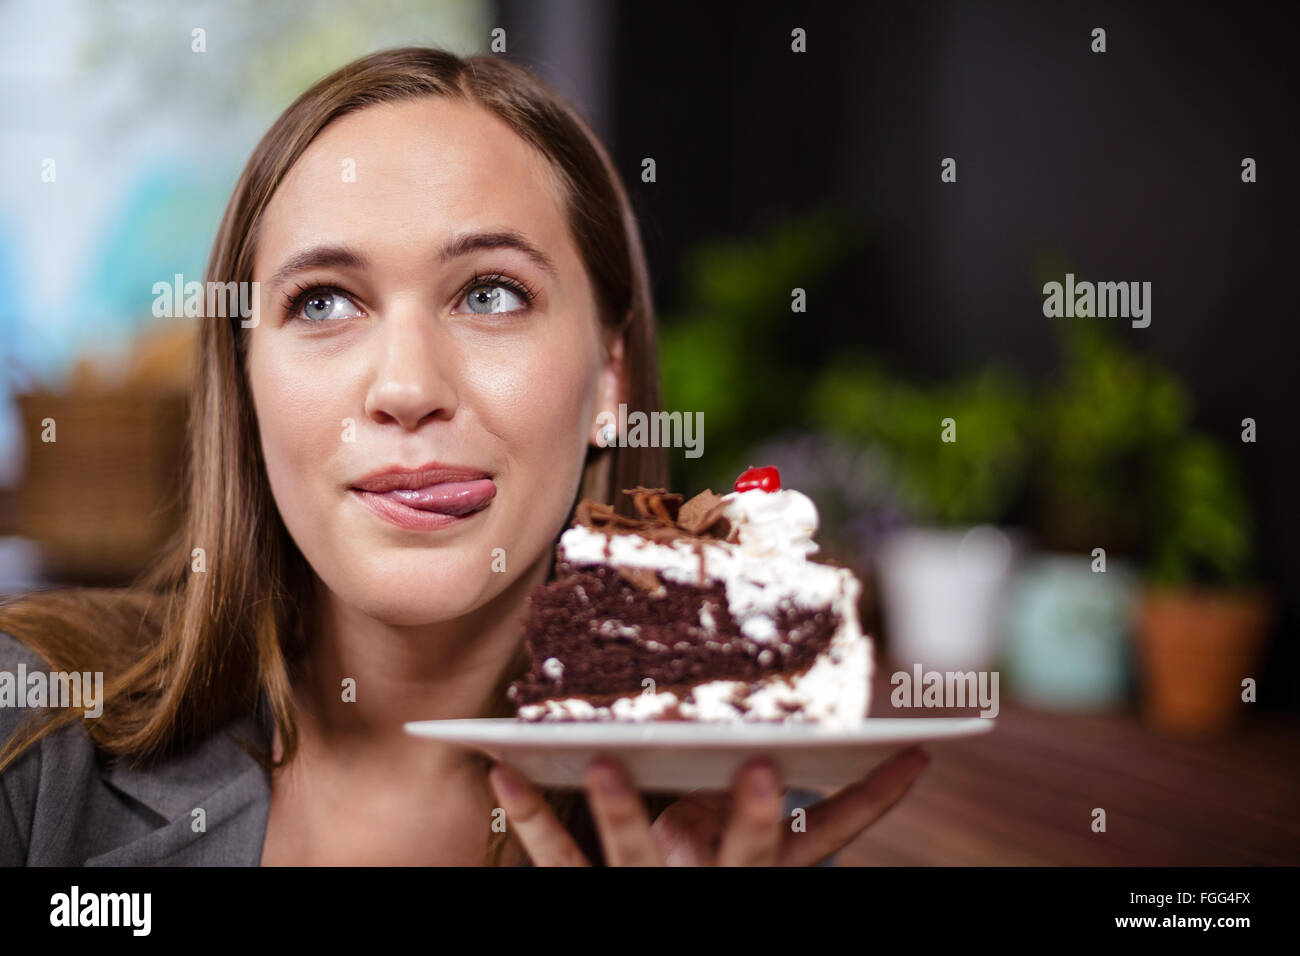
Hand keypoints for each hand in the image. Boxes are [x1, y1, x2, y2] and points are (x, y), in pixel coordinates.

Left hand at [487, 744, 929, 865]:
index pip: (837, 834)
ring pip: (637, 861)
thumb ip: (758, 810)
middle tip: (764, 770)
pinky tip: (499, 765)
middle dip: (757, 818)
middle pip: (747, 855)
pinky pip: (556, 863)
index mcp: (766, 872)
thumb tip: (789, 733)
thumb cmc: (710, 874)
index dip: (881, 797)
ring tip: (603, 763)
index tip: (920, 753)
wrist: (665, 948)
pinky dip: (528, 816)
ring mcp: (652, 898)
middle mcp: (719, 887)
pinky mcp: (591, 905)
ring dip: (623, 813)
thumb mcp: (746, 854)